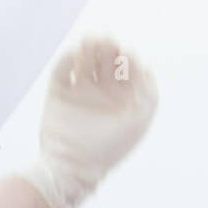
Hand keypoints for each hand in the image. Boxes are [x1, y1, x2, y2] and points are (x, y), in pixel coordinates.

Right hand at [22, 35, 159, 207]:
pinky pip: (62, 70)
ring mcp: (80, 90)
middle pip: (106, 59)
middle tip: (106, 40)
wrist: (73, 167)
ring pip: (85, 61)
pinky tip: (75, 55)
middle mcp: (102, 90)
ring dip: (88, 48)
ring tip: (90, 41)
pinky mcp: (58, 93)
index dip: (127, 56)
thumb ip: (149, 93)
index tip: (125, 52)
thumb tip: (147, 68)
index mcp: (123, 96)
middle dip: (107, 48)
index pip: (127, 66)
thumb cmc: (111, 147)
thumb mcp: (139, 121)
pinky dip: (67, 60)